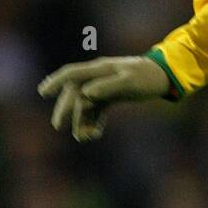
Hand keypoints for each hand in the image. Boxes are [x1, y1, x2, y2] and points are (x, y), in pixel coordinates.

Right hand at [37, 56, 170, 140]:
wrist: (164, 76)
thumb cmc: (147, 77)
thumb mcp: (129, 82)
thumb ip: (108, 87)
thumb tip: (86, 94)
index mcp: (100, 69)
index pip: (73, 74)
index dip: (56, 81)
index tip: (43, 92)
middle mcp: (99, 76)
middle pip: (75, 92)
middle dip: (66, 109)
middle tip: (58, 126)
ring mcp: (104, 86)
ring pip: (86, 103)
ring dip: (82, 120)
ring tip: (84, 137)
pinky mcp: (111, 94)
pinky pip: (97, 108)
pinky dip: (94, 120)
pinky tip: (95, 133)